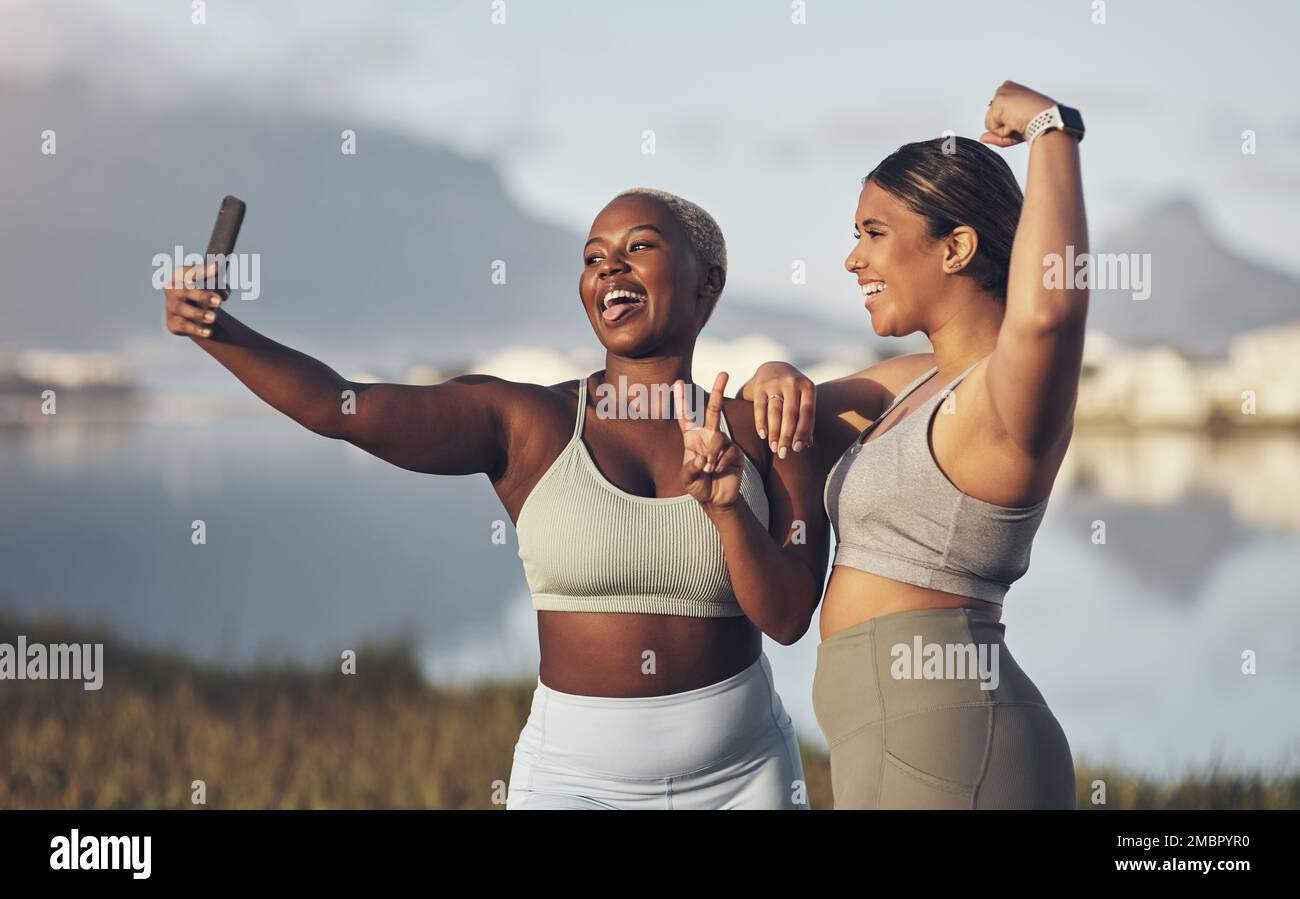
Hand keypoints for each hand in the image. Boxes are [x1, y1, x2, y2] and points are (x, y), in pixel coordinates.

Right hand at [164, 261, 222, 338]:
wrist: (193, 314)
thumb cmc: (203, 292)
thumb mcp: (210, 282)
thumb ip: (215, 275)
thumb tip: (220, 265)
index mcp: (180, 275)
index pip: (190, 271)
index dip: (203, 271)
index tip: (218, 268)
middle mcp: (172, 289)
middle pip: (186, 291)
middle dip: (203, 296)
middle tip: (219, 301)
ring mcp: (171, 306)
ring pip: (182, 309)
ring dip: (198, 313)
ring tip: (214, 317)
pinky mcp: (172, 322)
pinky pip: (184, 326)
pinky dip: (196, 329)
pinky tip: (208, 332)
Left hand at [675, 373, 744, 509]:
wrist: (717, 500)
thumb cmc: (699, 487)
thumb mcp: (687, 479)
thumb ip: (689, 469)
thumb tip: (702, 458)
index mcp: (692, 439)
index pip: (686, 417)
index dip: (683, 401)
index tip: (679, 383)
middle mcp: (708, 437)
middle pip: (713, 410)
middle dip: (718, 391)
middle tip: (724, 373)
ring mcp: (724, 443)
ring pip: (718, 438)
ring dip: (712, 455)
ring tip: (708, 470)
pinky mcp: (736, 452)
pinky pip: (729, 450)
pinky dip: (722, 461)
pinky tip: (718, 470)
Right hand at [749, 361, 814, 457]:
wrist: (773, 368)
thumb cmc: (792, 391)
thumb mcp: (803, 400)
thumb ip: (806, 420)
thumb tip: (807, 444)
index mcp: (808, 387)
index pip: (806, 412)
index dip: (802, 432)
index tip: (797, 449)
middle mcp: (792, 382)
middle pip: (790, 414)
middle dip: (786, 436)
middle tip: (783, 453)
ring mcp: (775, 382)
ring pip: (775, 412)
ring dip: (774, 432)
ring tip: (773, 448)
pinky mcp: (760, 385)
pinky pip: (760, 407)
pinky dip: (761, 422)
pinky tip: (763, 435)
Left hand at [981, 80, 1056, 147]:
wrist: (1048, 120)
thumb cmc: (1039, 123)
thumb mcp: (1016, 128)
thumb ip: (997, 133)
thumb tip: (981, 138)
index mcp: (1011, 90)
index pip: (997, 113)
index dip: (1009, 123)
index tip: (1023, 119)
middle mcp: (1005, 88)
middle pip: (992, 118)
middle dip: (1004, 127)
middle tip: (1022, 122)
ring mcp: (1001, 94)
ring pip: (990, 124)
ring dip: (1004, 130)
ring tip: (1020, 122)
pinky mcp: (999, 102)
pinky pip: (992, 128)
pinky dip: (1004, 131)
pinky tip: (1017, 123)